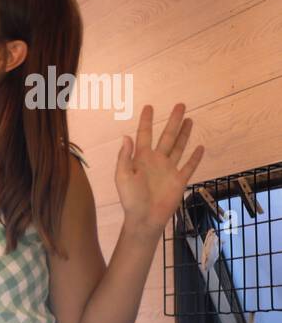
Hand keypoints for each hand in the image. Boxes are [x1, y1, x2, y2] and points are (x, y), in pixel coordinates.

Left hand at [115, 103, 203, 238]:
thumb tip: (127, 136)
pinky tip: (200, 147)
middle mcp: (156, 160)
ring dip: (184, 133)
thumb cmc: (130, 199)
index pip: (144, 134)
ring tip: (189, 119)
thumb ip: (125, 157)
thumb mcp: (122, 176)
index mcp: (141, 158)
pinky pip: (189, 166)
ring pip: (179, 146)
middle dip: (173, 120)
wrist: (145, 218)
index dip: (146, 121)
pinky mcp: (179, 180)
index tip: (149, 106)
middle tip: (181, 104)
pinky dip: (195, 157)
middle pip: (167, 136)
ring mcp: (169, 169)